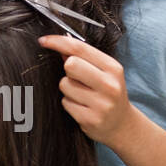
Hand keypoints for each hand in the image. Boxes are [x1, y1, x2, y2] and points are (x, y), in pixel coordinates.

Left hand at [38, 33, 132, 147]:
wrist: (122, 125)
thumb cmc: (109, 93)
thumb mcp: (104, 73)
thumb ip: (84, 58)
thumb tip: (60, 44)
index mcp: (113, 68)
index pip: (79, 48)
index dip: (57, 42)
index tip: (43, 41)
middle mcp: (110, 85)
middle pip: (70, 65)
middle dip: (68, 70)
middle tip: (77, 78)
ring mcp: (101, 104)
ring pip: (65, 85)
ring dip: (68, 89)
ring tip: (82, 96)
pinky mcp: (90, 119)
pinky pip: (65, 102)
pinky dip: (69, 103)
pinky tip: (82, 107)